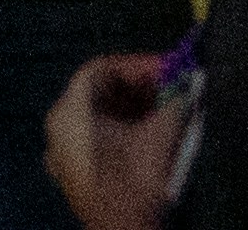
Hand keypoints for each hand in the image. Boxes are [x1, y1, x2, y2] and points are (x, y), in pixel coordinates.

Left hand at [43, 50, 186, 229]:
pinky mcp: (76, 176)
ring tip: (168, 113)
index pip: (101, 70)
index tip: (167, 70)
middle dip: (139, 89)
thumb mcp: (159, 134)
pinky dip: (125, 134)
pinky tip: (151, 138)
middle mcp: (59, 129)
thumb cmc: (133, 181)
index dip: (137, 66)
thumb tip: (189, 88)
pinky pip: (100, 141)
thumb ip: (175, 103)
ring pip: (101, 118)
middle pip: (100, 93)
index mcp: (69, 111)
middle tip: (172, 90)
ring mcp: (63, 155)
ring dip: (136, 112)